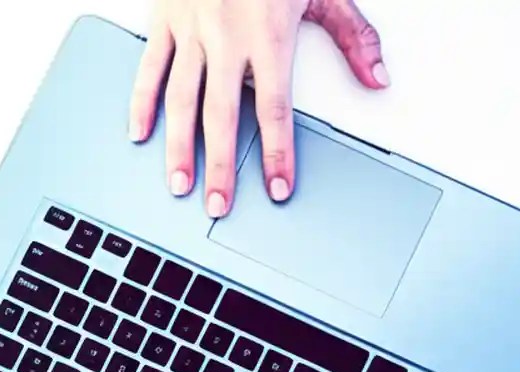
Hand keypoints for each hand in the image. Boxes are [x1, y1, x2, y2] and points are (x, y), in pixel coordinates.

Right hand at [129, 0, 388, 217]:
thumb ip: (353, 36)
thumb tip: (378, 79)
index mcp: (268, 35)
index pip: (275, 110)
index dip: (277, 153)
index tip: (277, 188)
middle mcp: (225, 36)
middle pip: (223, 115)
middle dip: (221, 166)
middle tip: (220, 206)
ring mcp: (189, 26)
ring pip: (181, 98)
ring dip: (179, 147)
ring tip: (179, 185)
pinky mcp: (164, 15)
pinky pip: (149, 66)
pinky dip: (142, 102)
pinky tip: (140, 135)